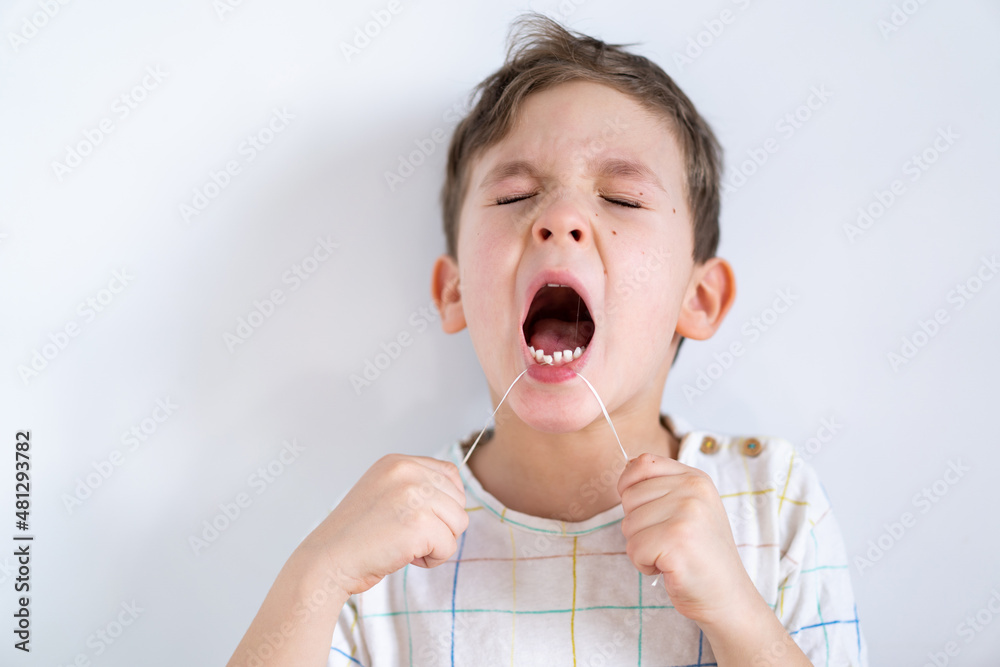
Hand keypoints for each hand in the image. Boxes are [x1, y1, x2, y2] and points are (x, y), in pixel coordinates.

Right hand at [299, 454, 468, 597]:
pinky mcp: (419, 523)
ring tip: (405, 545)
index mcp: (398, 462)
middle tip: (406, 535)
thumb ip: (416, 486)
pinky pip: (449, 547)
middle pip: (458, 499)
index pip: (450, 474)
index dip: (443, 502)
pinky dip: (431, 560)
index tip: (418, 518)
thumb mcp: (384, 493)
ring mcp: (414, 495)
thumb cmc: (356, 535)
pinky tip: (404, 557)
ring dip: (437, 543)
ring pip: (459, 523)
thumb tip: (458, 496)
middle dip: (441, 524)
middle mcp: (407, 471)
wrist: (328, 560)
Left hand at [618, 452, 759, 625]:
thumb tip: (627, 465)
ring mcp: (686, 514)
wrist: (728, 596)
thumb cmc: (701, 555)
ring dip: (642, 547)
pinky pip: (634, 549)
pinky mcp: (676, 541)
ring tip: (671, 554)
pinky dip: (644, 564)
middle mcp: (693, 490)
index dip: (630, 486)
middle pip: (629, 497)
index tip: (646, 510)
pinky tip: (670, 568)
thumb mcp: (689, 508)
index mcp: (695, 479)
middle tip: (669, 541)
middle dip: (638, 526)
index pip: (643, 463)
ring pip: (628, 525)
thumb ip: (662, 486)